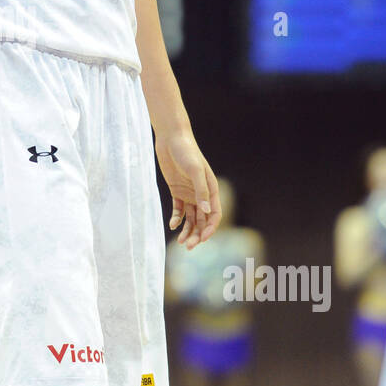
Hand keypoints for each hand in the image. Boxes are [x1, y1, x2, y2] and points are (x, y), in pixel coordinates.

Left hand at [154, 130, 220, 249]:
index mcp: (211, 189)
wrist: (171, 139)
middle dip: (198, 234)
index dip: (210, 228)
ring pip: (191, 218)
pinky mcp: (177, 191)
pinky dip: (177, 219)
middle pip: (203, 220)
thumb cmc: (186, 151)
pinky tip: (173, 225)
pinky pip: (179, 210)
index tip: (202, 239)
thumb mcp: (195, 170)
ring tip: (181, 242)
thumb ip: (201, 191)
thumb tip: (207, 211)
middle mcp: (202, 194)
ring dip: (188, 230)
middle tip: (189, 246)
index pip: (215, 215)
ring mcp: (189, 193)